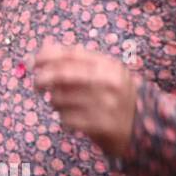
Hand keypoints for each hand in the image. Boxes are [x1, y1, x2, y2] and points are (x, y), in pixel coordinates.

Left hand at [33, 41, 136, 158]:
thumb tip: (43, 47)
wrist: (142, 128)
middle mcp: (108, 82)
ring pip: (60, 98)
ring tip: (64, 105)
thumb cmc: (114, 96)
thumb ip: (75, 59)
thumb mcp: (102, 72)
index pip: (71, 54)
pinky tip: (71, 119)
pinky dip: (63, 118)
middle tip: (37, 85)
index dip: (47, 56)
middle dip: (42, 78)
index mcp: (108, 65)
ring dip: (55, 102)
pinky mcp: (101, 125)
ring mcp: (106, 104)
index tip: (33, 61)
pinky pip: (66, 119)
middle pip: (62, 75)